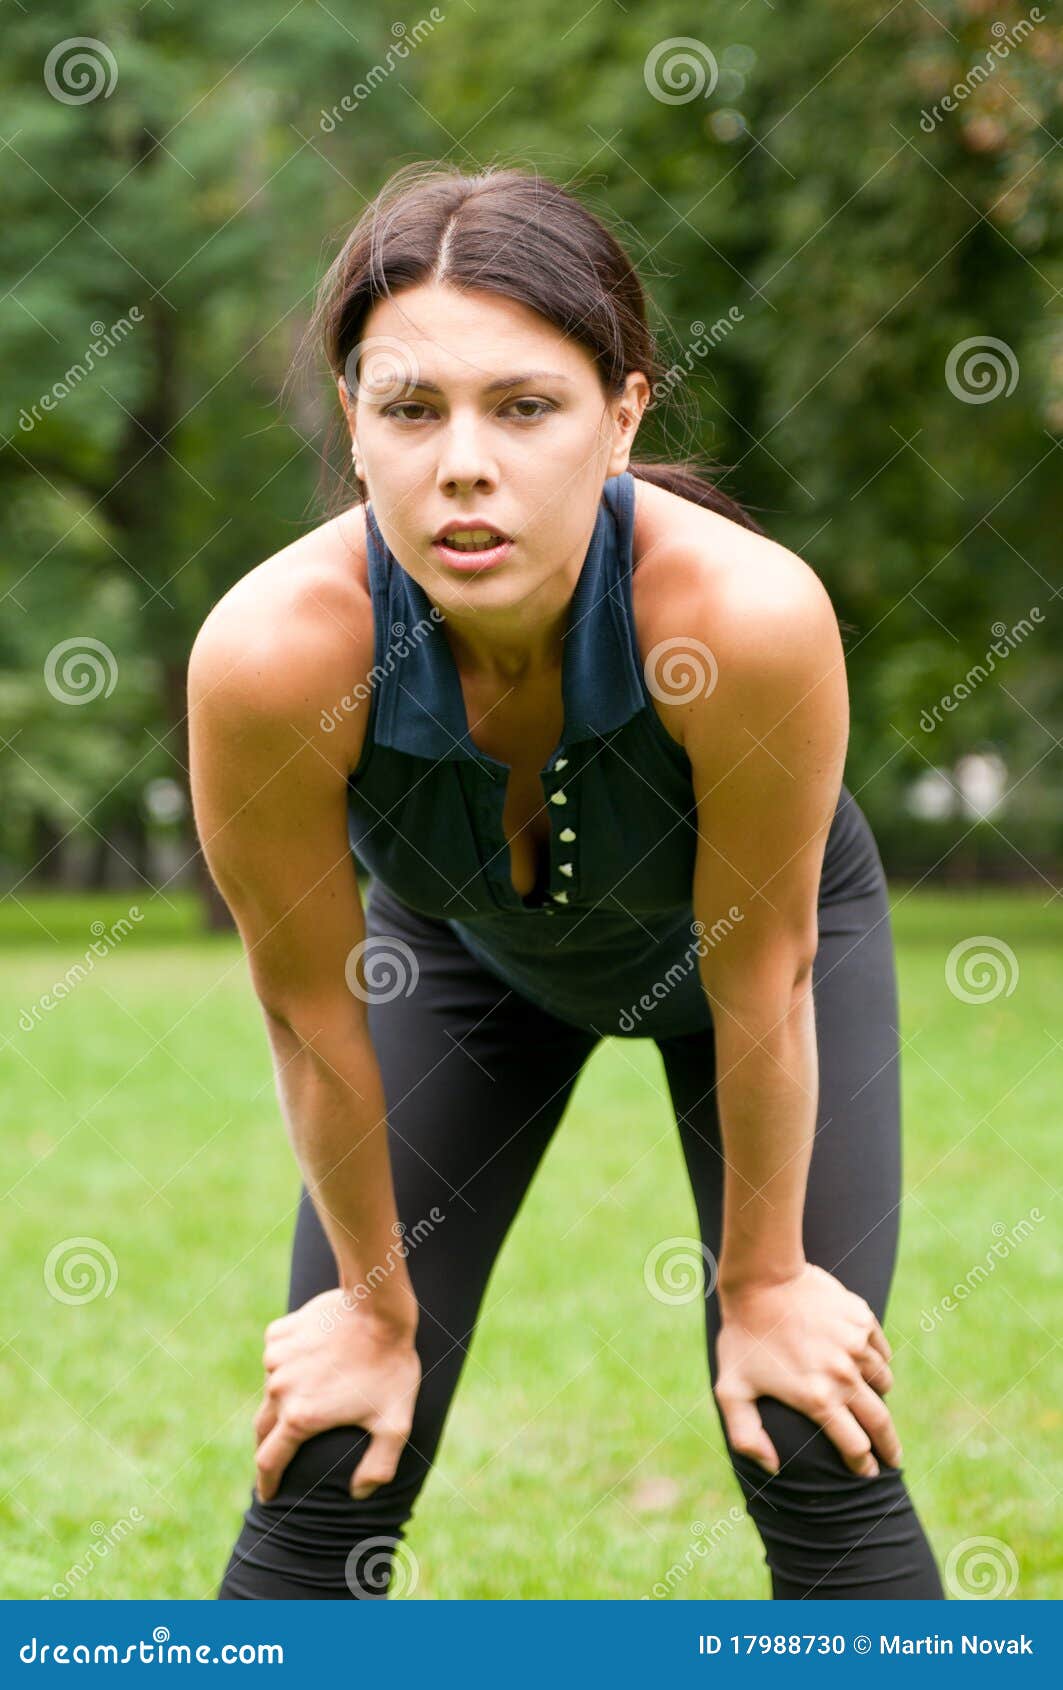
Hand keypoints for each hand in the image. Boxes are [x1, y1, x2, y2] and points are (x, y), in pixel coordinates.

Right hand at [254, 1288, 420, 1502]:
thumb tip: (359, 1494)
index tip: (267, 1497)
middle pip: (263, 1428)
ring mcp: (276, 1359)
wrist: (378, 1308)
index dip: (267, 1484)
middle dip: (268, 1446)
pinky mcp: (278, 1333)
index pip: (270, 1461)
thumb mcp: (395, 1424)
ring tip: (307, 1397)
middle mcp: (279, 1390)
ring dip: (283, 1397)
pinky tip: (309, 1360)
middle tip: (279, 1455)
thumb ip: (379, 1467)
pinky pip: (277, 1355)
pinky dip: (287, 1363)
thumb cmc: (390, 1366)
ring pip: (272, 1388)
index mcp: (301, 1418)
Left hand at [714, 1263, 899, 1478]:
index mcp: (817, 1399)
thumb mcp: (730, 1390)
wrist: (761, 1279)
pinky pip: (881, 1351)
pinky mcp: (863, 1320)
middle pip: (881, 1424)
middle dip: (889, 1448)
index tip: (867, 1473)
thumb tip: (772, 1467)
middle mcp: (844, 1377)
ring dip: (879, 1398)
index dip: (863, 1466)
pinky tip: (865, 1364)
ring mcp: (857, 1346)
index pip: (855, 1449)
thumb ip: (746, 1436)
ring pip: (883, 1384)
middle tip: (893, 1460)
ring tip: (871, 1403)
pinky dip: (878, 1362)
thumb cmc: (742, 1336)